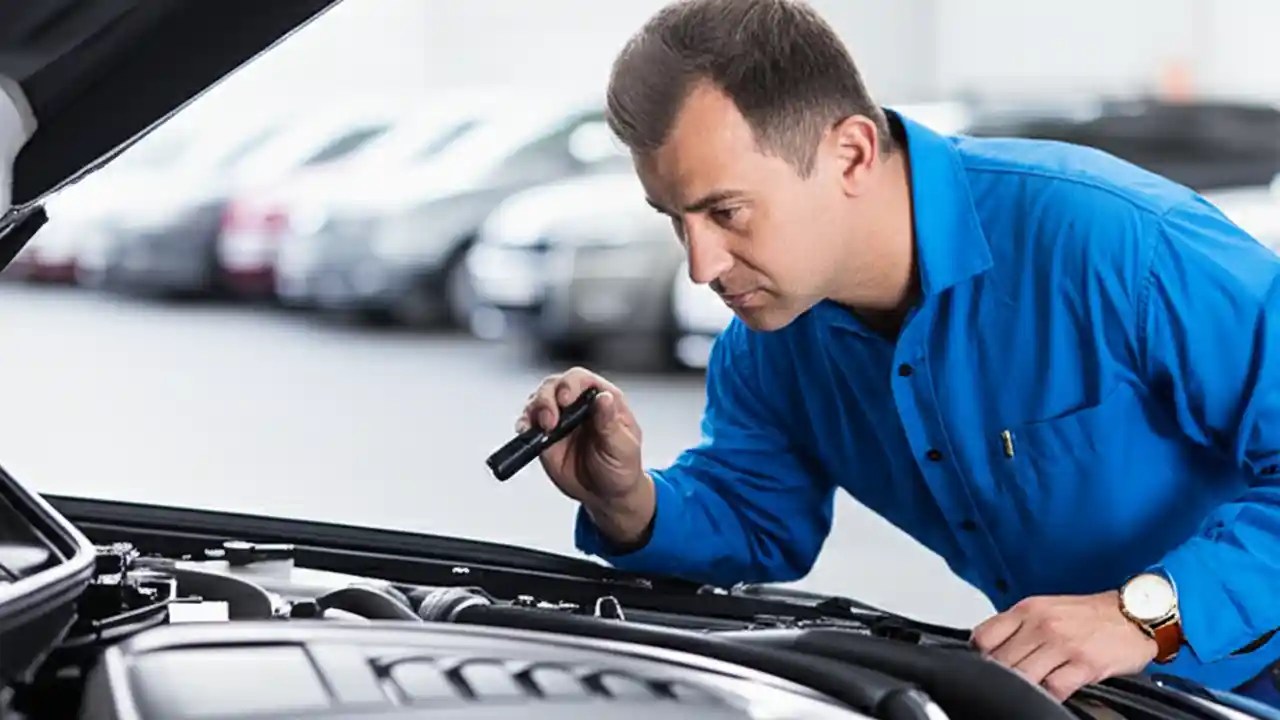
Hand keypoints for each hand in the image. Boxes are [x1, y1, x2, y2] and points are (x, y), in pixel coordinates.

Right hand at [517, 367, 653, 544]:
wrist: (606, 495)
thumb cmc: (620, 467)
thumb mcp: (622, 447)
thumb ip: (610, 423)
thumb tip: (603, 398)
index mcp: (602, 400)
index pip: (581, 380)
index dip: (570, 385)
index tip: (565, 401)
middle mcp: (578, 404)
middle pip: (555, 385)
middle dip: (547, 398)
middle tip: (550, 421)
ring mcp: (560, 418)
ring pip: (539, 399)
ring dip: (535, 409)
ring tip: (543, 429)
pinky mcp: (545, 435)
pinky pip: (529, 423)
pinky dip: (524, 425)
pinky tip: (527, 432)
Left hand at [971, 591, 1158, 701]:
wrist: (1135, 613)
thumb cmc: (1092, 614)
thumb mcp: (1048, 608)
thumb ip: (1020, 626)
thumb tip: (991, 647)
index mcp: (1028, 609)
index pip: (984, 635)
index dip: (979, 655)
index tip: (983, 664)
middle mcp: (1042, 624)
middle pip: (1000, 661)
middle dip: (1000, 675)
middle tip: (1004, 682)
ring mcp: (1062, 645)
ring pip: (1022, 676)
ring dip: (1022, 687)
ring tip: (1027, 690)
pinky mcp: (1084, 664)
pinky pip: (1054, 689)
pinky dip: (1048, 696)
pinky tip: (1050, 693)